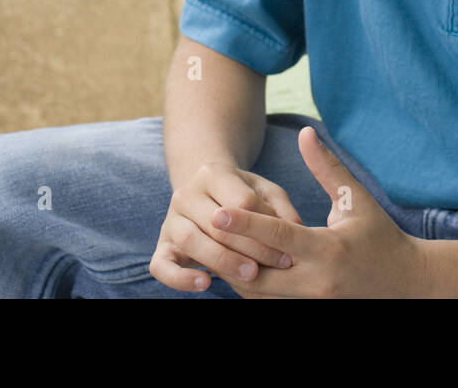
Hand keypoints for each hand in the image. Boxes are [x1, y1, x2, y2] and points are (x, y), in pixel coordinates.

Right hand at [149, 161, 301, 292]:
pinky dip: (180, 278)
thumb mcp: (264, 191)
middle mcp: (186, 194)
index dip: (265, 224)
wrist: (204, 192)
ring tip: (250, 275)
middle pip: (217, 223)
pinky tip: (205, 283)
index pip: (241, 201)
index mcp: (213, 174)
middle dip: (250, 247)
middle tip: (276, 264)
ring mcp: (171, 220)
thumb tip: (297, 227)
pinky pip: (160, 266)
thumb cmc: (242, 194)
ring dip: (223, 261)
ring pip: (191, 241)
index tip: (288, 244)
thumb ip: (280, 206)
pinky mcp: (161, 245)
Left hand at [213, 127, 430, 297]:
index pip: (278, 237)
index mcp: (328, 250)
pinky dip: (246, 283)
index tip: (216, 212)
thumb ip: (326, 168)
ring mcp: (309, 300)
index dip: (246, 224)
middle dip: (228, 253)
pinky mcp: (304, 308)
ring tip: (210, 245)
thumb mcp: (355, 198)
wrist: (401, 280)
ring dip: (233, 271)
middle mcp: (315, 281)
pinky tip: (232, 263)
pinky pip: (265, 300)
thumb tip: (306, 134)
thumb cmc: (379, 234)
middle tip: (203, 231)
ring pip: (256, 292)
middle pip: (256, 272)